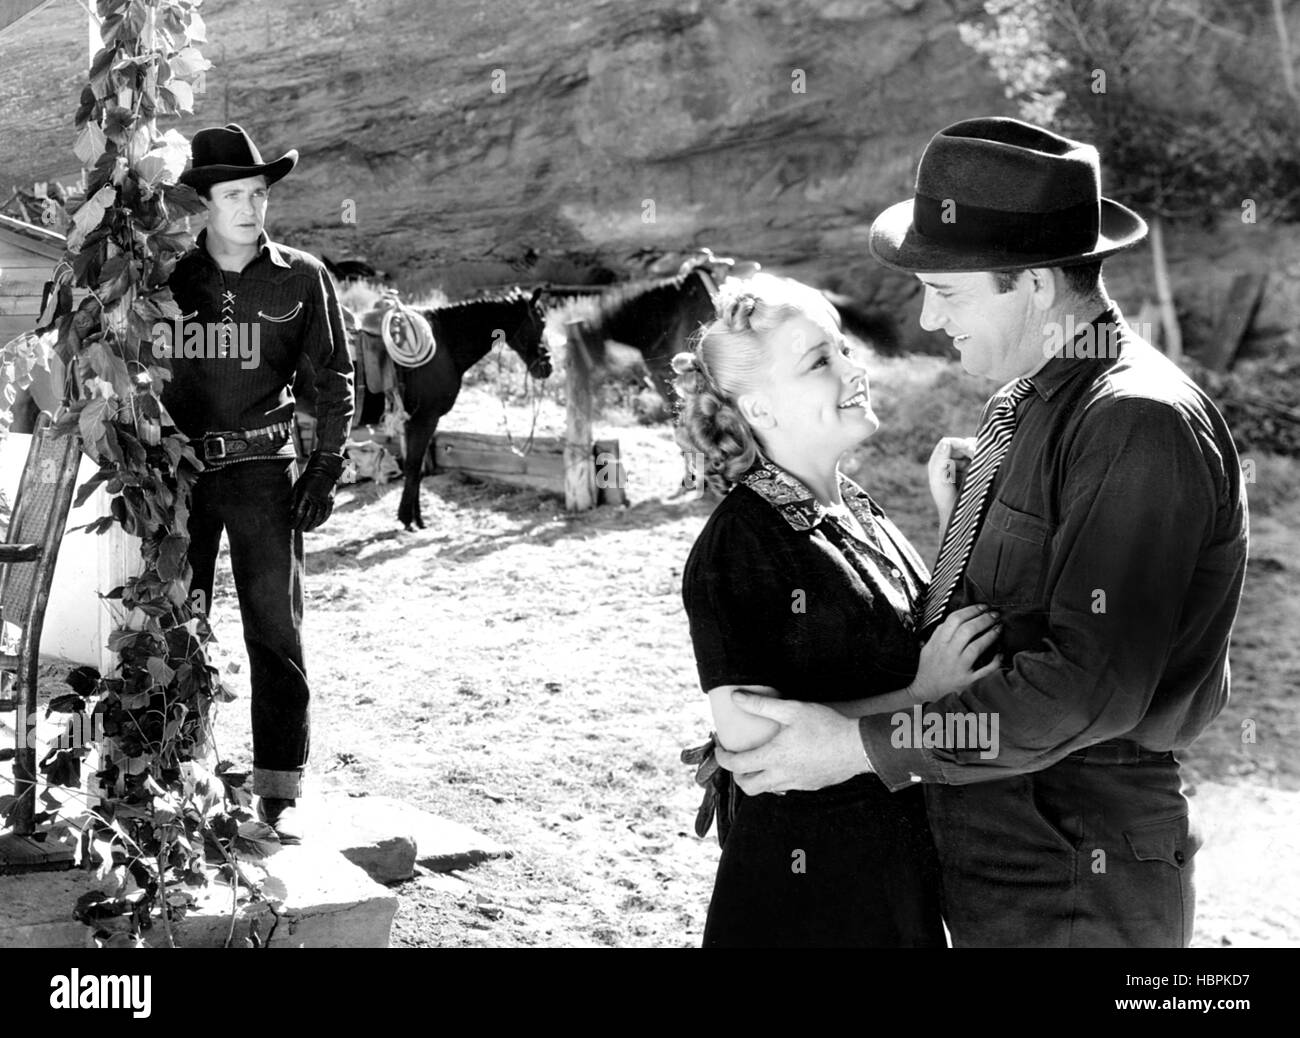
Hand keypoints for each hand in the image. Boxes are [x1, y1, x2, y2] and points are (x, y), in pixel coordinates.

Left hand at [291, 451, 344, 532]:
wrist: (324, 470)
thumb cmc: (307, 479)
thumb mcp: (297, 487)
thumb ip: (294, 500)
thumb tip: (290, 514)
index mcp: (306, 494)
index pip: (299, 513)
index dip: (294, 522)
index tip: (290, 525)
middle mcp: (316, 499)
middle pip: (308, 517)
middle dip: (302, 526)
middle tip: (297, 530)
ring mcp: (325, 501)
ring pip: (318, 518)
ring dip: (311, 526)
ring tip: (306, 530)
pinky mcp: (331, 502)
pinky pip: (326, 515)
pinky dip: (321, 521)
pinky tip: (316, 525)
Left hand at [712, 695, 867, 794]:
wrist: (857, 747)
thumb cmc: (825, 726)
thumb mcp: (792, 709)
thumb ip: (761, 705)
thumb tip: (736, 697)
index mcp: (774, 758)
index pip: (737, 765)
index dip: (722, 758)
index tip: (720, 748)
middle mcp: (782, 776)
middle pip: (748, 786)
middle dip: (737, 774)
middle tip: (738, 758)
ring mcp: (796, 784)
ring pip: (767, 789)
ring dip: (757, 778)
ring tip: (759, 760)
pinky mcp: (809, 786)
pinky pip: (785, 787)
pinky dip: (776, 779)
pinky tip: (783, 763)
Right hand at [909, 603, 1002, 702]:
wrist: (925, 694)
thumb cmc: (928, 671)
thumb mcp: (928, 649)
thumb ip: (938, 634)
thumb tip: (952, 621)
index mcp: (938, 643)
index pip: (954, 620)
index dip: (970, 610)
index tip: (982, 607)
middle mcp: (948, 653)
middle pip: (967, 629)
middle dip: (983, 619)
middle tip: (994, 614)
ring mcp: (957, 667)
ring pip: (976, 646)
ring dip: (990, 634)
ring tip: (999, 628)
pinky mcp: (966, 681)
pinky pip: (984, 670)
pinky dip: (994, 661)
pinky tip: (1000, 654)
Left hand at [927, 436, 976, 520]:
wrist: (958, 516)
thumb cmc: (946, 500)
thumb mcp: (940, 480)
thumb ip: (940, 460)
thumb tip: (946, 441)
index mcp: (938, 462)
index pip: (948, 442)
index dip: (959, 443)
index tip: (970, 450)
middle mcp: (949, 462)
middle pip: (961, 444)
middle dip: (971, 448)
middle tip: (979, 456)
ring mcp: (961, 466)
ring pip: (971, 450)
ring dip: (978, 453)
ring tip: (981, 461)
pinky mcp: (972, 471)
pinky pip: (978, 458)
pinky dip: (982, 459)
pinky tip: (983, 465)